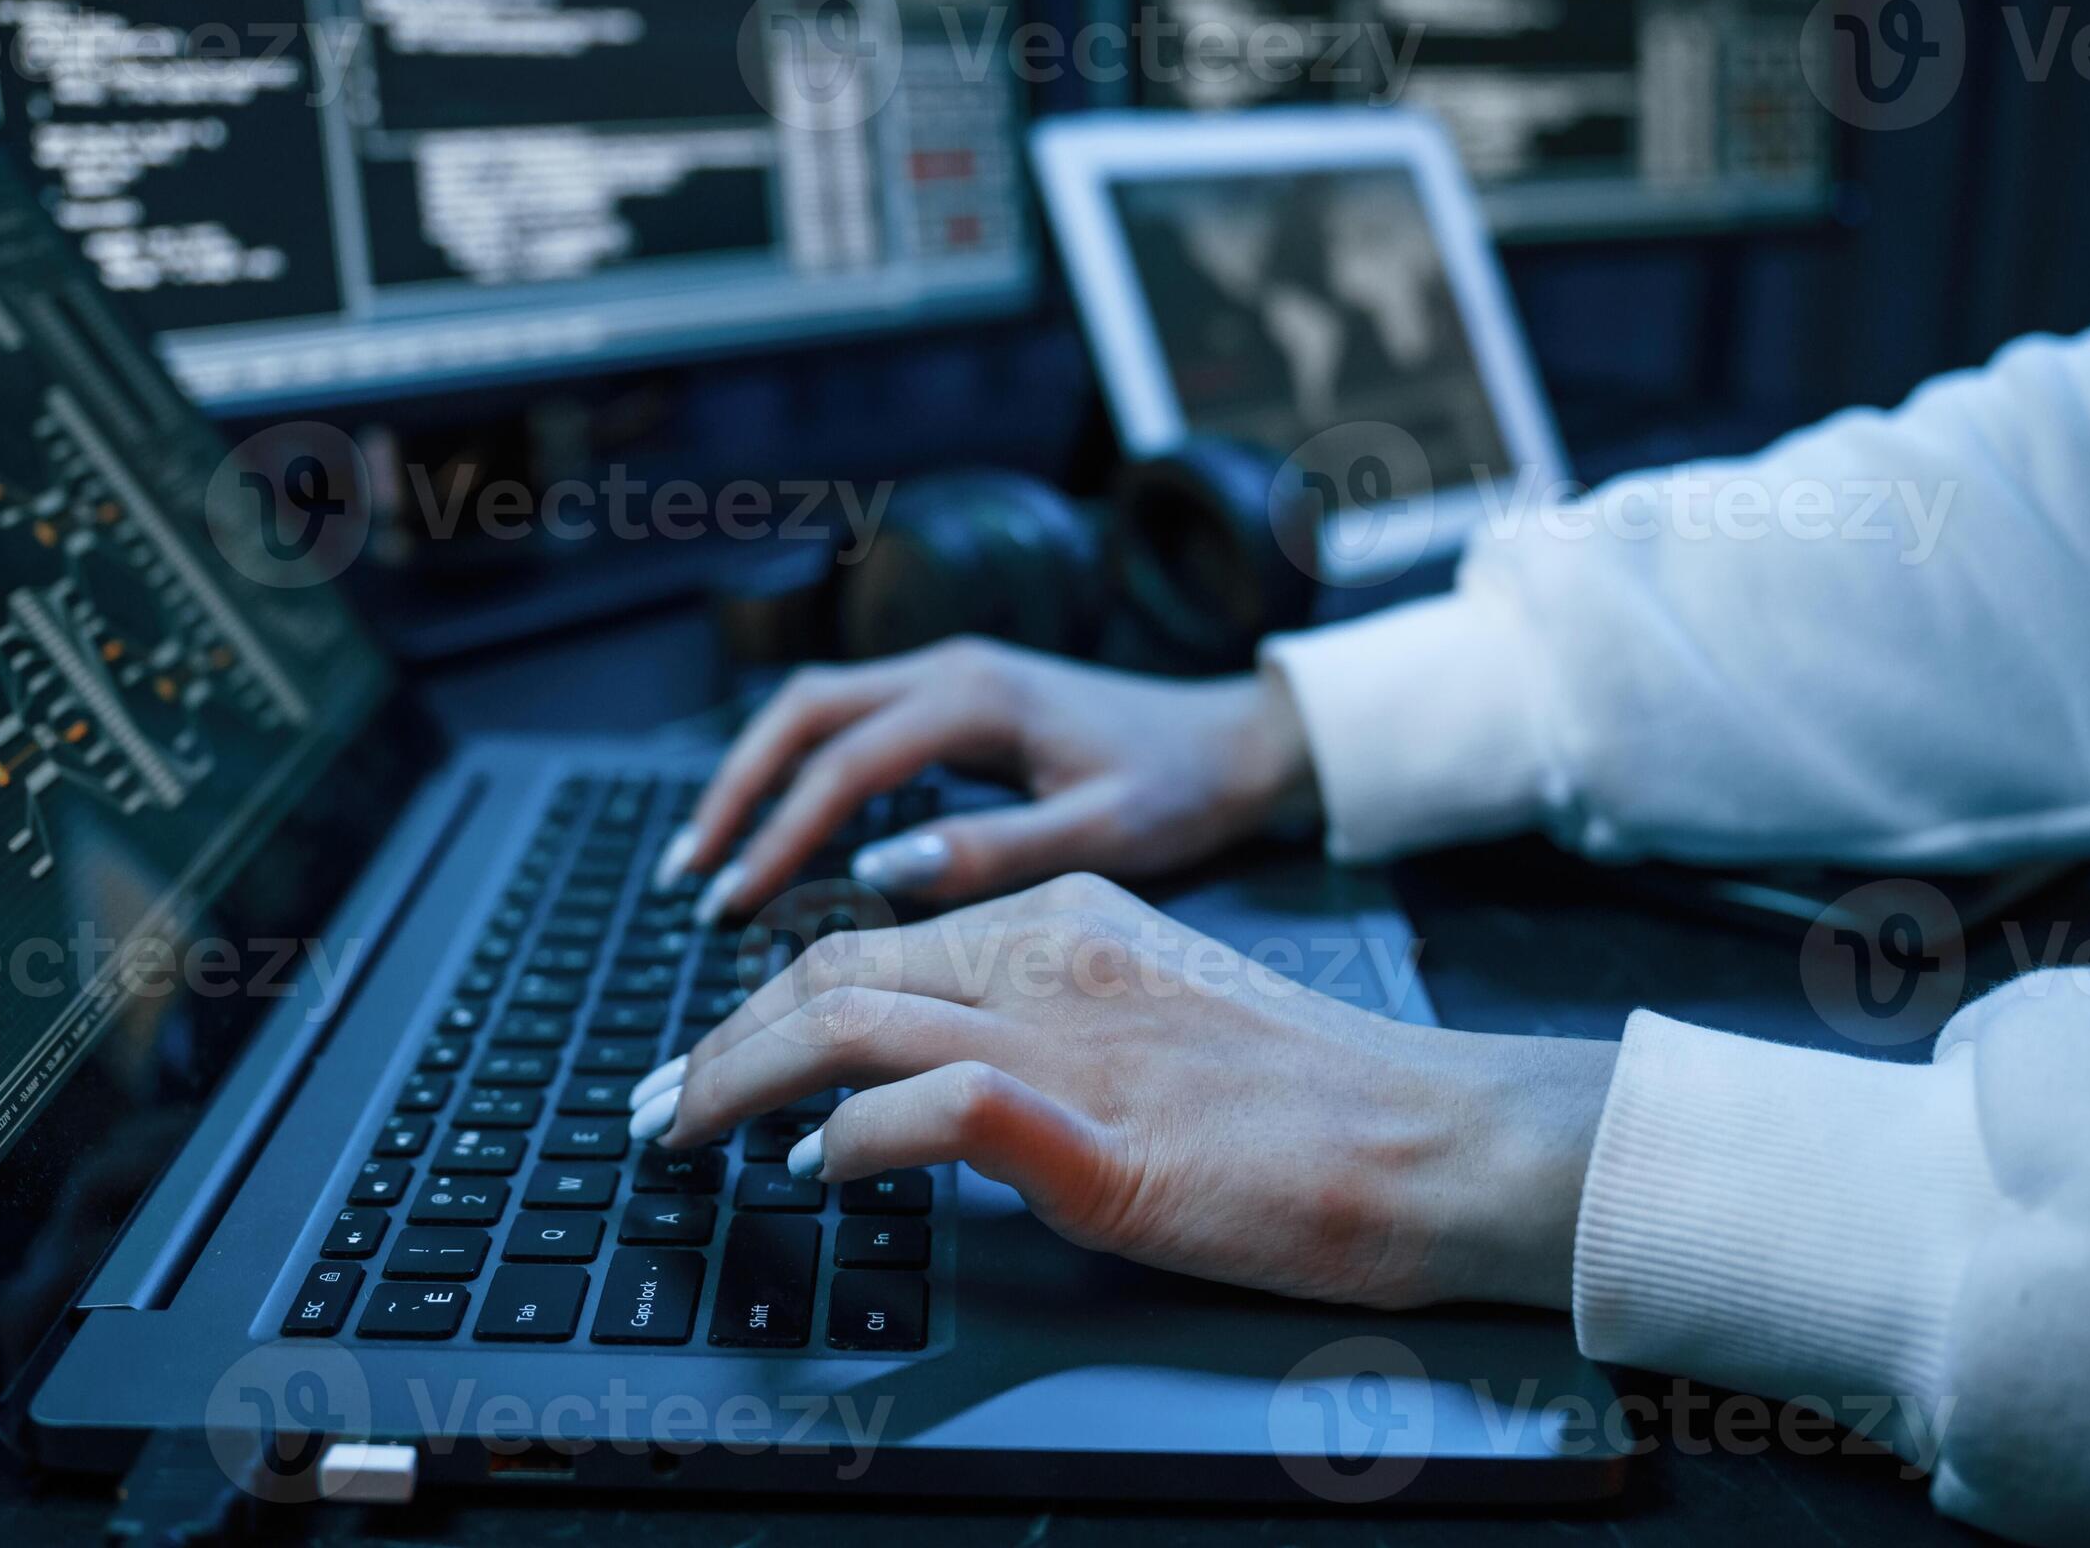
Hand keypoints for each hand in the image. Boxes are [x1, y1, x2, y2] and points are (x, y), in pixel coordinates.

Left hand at [639, 875, 1616, 1310]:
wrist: (1436, 1139)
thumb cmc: (1316, 1106)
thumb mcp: (1159, 1029)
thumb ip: (1051, 1032)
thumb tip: (940, 1098)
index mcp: (1070, 916)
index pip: (874, 945)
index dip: (767, 1007)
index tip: (707, 1062)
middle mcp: (1053, 952)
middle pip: (834, 972)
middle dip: (718, 1043)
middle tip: (653, 1110)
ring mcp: (1069, 1036)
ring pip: (849, 1018)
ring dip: (738, 1081)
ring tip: (682, 1136)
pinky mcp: (1092, 1130)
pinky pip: (925, 1108)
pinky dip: (848, 1140)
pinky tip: (813, 1175)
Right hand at [661, 638, 1320, 924]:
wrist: (1236, 740)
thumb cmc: (1180, 790)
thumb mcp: (1103, 834)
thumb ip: (994, 850)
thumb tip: (879, 868)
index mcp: (976, 697)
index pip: (844, 763)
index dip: (779, 834)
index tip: (733, 904)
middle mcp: (948, 669)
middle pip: (802, 713)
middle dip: (735, 793)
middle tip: (690, 879)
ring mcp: (947, 674)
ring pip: (815, 709)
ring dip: (754, 776)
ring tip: (708, 861)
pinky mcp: (953, 696)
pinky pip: (848, 720)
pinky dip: (796, 770)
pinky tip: (776, 832)